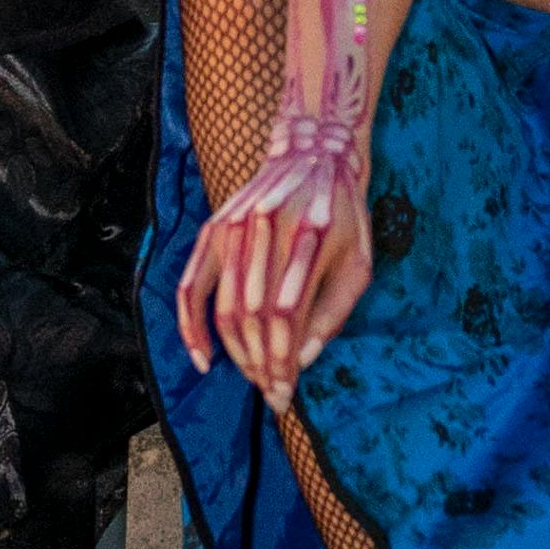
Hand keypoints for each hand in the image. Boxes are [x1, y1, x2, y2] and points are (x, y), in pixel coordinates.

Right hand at [175, 115, 374, 414]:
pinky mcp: (214, 229)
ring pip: (226, 307)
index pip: (286, 314)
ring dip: (237, 354)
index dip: (282, 360)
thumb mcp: (358, 262)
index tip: (285, 392)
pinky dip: (191, 325)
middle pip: (253, 316)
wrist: (312, 155)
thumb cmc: (344, 217)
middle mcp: (267, 230)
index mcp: (310, 236)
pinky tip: (203, 358)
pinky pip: (191, 285)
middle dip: (261, 364)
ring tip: (254, 378)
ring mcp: (234, 228)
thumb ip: (334, 313)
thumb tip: (300, 362)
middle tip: (271, 394)